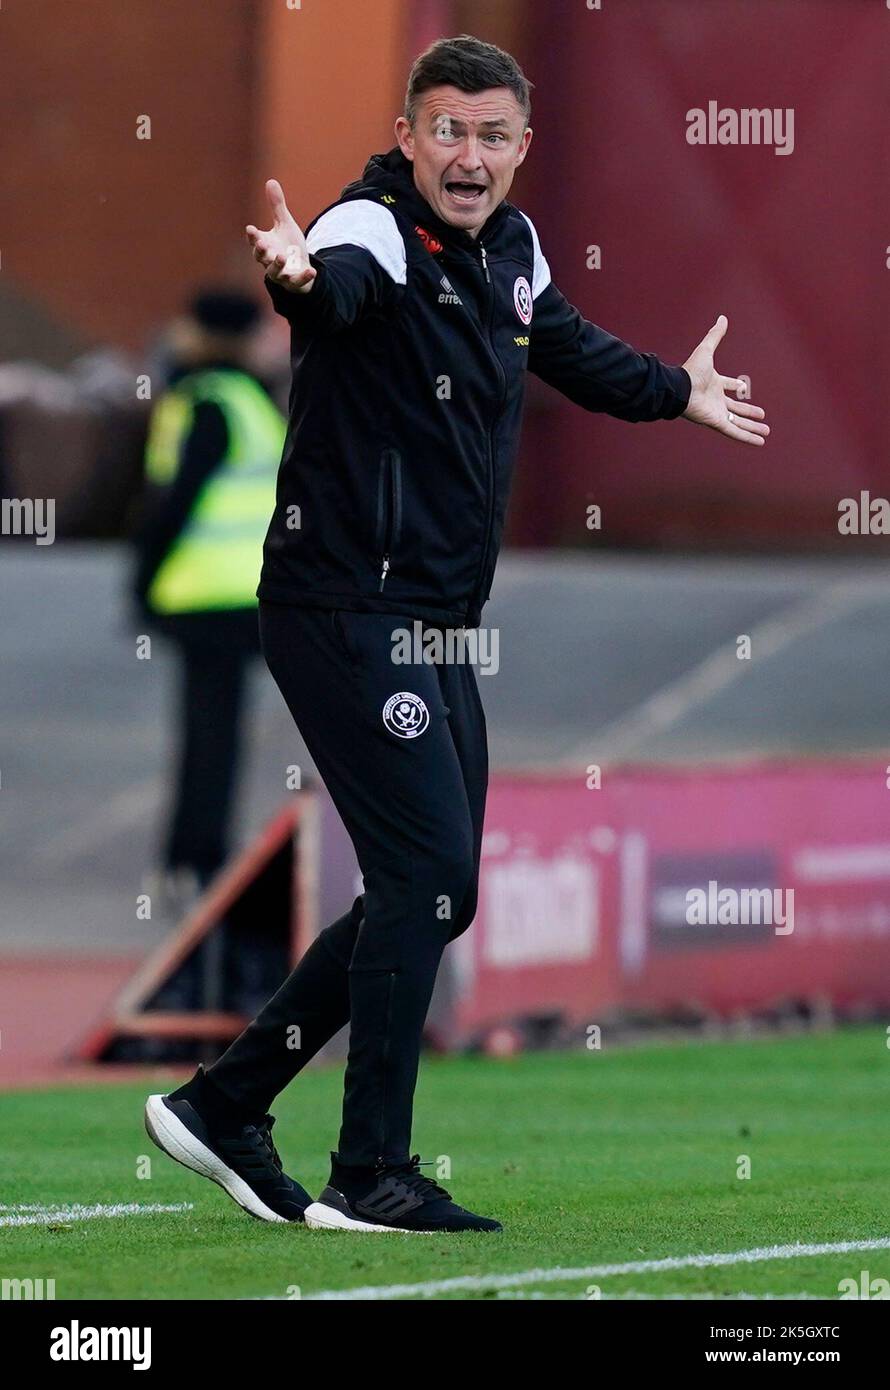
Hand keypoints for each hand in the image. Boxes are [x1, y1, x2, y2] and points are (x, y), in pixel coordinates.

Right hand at [245, 179, 316, 293]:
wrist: (300, 266)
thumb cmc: (288, 245)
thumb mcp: (284, 224)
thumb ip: (277, 206)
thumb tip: (271, 181)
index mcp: (265, 246)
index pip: (255, 241)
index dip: (252, 236)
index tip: (250, 229)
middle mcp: (269, 261)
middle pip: (261, 257)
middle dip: (260, 251)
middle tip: (261, 244)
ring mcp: (281, 273)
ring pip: (275, 272)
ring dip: (277, 265)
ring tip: (281, 256)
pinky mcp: (294, 282)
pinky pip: (297, 282)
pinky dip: (304, 277)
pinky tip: (312, 271)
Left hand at [681, 315, 768, 445]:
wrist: (680, 388)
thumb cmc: (691, 371)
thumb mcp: (706, 349)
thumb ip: (715, 335)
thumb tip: (722, 317)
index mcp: (714, 384)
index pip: (729, 387)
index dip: (737, 387)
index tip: (744, 389)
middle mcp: (716, 400)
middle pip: (737, 409)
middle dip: (750, 414)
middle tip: (763, 418)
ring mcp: (717, 413)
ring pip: (738, 423)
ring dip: (752, 428)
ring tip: (766, 433)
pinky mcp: (716, 423)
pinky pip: (735, 432)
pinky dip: (747, 437)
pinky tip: (759, 442)